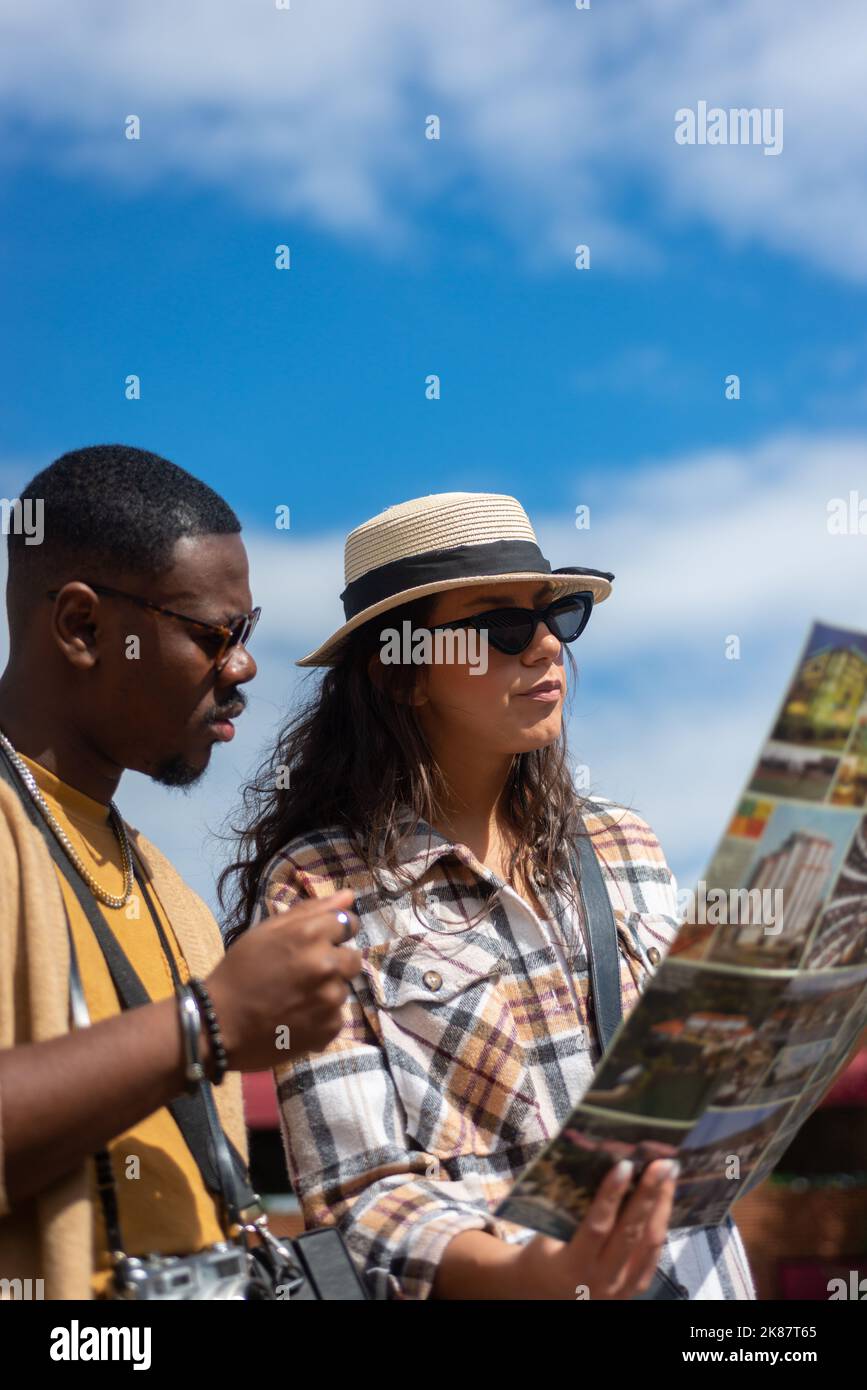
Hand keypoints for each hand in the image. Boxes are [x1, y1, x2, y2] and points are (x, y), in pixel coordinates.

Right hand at [204, 889, 361, 1069]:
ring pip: (343, 988)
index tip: (319, 942)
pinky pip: (337, 1015)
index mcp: (310, 935)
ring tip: (296, 997)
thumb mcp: (267, 931)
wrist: (221, 1025)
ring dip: (327, 990)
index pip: (349, 923)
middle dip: (336, 961)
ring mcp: (331, 999)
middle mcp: (326, 965)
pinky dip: (322, 1016)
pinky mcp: (331, 1028)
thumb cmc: (240, 971)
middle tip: (306, 972)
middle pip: (354, 958)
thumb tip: (349, 895)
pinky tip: (297, 1017)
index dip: (335, 932)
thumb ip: (311, 910)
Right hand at [512, 1157, 679, 1298]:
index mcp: (573, 1267)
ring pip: (650, 1243)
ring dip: (662, 1205)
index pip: (597, 1227)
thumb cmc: (543, 1259)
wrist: (548, 1297)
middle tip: (662, 1164)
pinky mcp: (635, 1288)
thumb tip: (597, 1171)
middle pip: (631, 1233)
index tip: (624, 1165)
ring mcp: (623, 1288)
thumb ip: (571, 1213)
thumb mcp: (546, 1237)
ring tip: (670, 1174)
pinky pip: (654, 1254)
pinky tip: (663, 1200)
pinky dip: (661, 1224)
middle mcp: (602, 1280)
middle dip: (648, 1194)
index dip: (611, 1195)